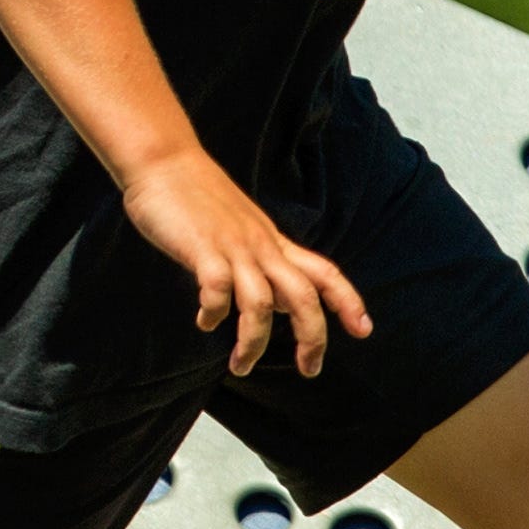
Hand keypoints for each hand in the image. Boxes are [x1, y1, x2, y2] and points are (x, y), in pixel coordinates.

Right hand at [115, 154, 371, 375]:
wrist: (164, 160)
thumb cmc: (198, 197)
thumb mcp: (243, 231)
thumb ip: (262, 264)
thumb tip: (276, 305)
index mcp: (274, 242)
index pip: (324, 273)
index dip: (348, 301)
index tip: (364, 330)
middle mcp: (261, 246)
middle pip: (303, 296)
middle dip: (313, 337)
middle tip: (310, 369)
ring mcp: (232, 247)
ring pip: (259, 305)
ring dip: (252, 343)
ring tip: (240, 366)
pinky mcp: (201, 249)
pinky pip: (217, 290)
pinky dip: (214, 314)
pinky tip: (205, 322)